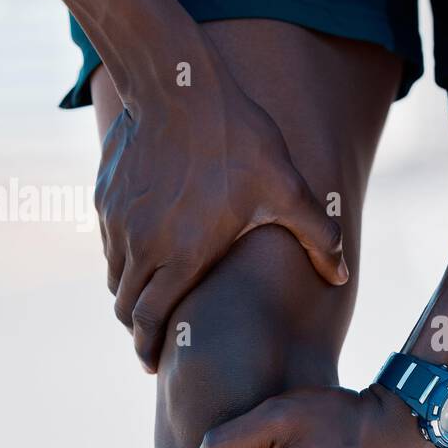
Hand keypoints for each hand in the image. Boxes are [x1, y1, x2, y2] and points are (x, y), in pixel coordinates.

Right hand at [96, 44, 348, 371]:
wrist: (178, 84)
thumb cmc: (238, 139)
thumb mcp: (287, 189)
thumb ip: (317, 237)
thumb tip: (341, 276)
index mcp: (182, 254)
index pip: (151, 320)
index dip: (149, 347)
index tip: (153, 363)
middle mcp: (141, 244)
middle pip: (126, 307)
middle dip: (138, 329)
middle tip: (152, 341)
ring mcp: (119, 220)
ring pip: (115, 276)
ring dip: (130, 294)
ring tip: (150, 301)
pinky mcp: (106, 197)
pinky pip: (108, 242)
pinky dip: (122, 258)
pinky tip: (145, 252)